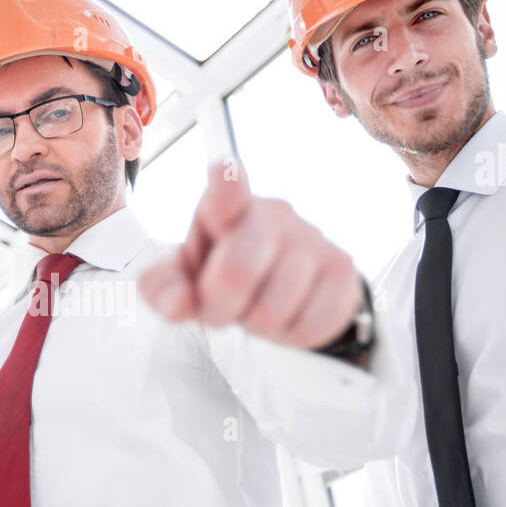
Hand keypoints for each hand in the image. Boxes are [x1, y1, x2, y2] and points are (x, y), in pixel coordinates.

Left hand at [139, 160, 363, 350]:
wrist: (285, 289)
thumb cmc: (223, 273)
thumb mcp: (182, 281)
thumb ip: (163, 290)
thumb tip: (177, 306)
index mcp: (223, 207)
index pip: (226, 190)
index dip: (226, 184)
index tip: (225, 172)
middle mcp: (271, 214)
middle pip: (235, 274)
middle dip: (220, 306)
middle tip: (223, 307)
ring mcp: (312, 239)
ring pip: (273, 308)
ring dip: (258, 323)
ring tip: (259, 308)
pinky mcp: (342, 269)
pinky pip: (312, 322)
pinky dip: (293, 334)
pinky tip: (291, 316)